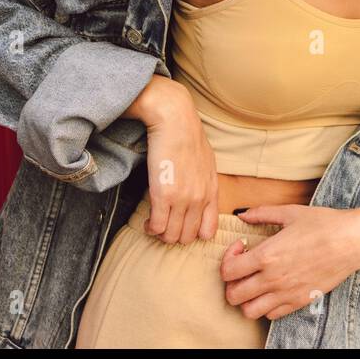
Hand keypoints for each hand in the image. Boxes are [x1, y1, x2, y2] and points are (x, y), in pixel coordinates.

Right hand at [125, 76, 219, 244]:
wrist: (175, 121)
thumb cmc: (188, 137)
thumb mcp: (207, 163)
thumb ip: (205, 184)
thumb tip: (198, 196)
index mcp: (212, 191)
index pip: (208, 232)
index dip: (192, 234)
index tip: (181, 225)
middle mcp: (200, 199)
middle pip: (187, 238)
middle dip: (173, 236)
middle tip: (163, 225)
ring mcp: (183, 199)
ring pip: (171, 236)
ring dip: (160, 233)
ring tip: (154, 223)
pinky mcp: (163, 195)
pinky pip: (157, 227)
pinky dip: (150, 227)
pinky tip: (147, 220)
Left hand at [220, 205, 359, 320]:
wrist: (353, 241)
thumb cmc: (325, 224)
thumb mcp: (291, 213)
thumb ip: (262, 213)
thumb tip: (243, 214)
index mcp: (267, 255)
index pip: (228, 270)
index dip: (228, 258)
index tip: (241, 248)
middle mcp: (273, 278)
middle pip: (233, 295)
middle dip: (232, 282)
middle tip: (244, 268)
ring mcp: (286, 293)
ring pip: (249, 311)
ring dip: (247, 298)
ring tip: (255, 282)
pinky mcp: (299, 301)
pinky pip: (271, 315)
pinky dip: (266, 305)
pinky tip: (273, 288)